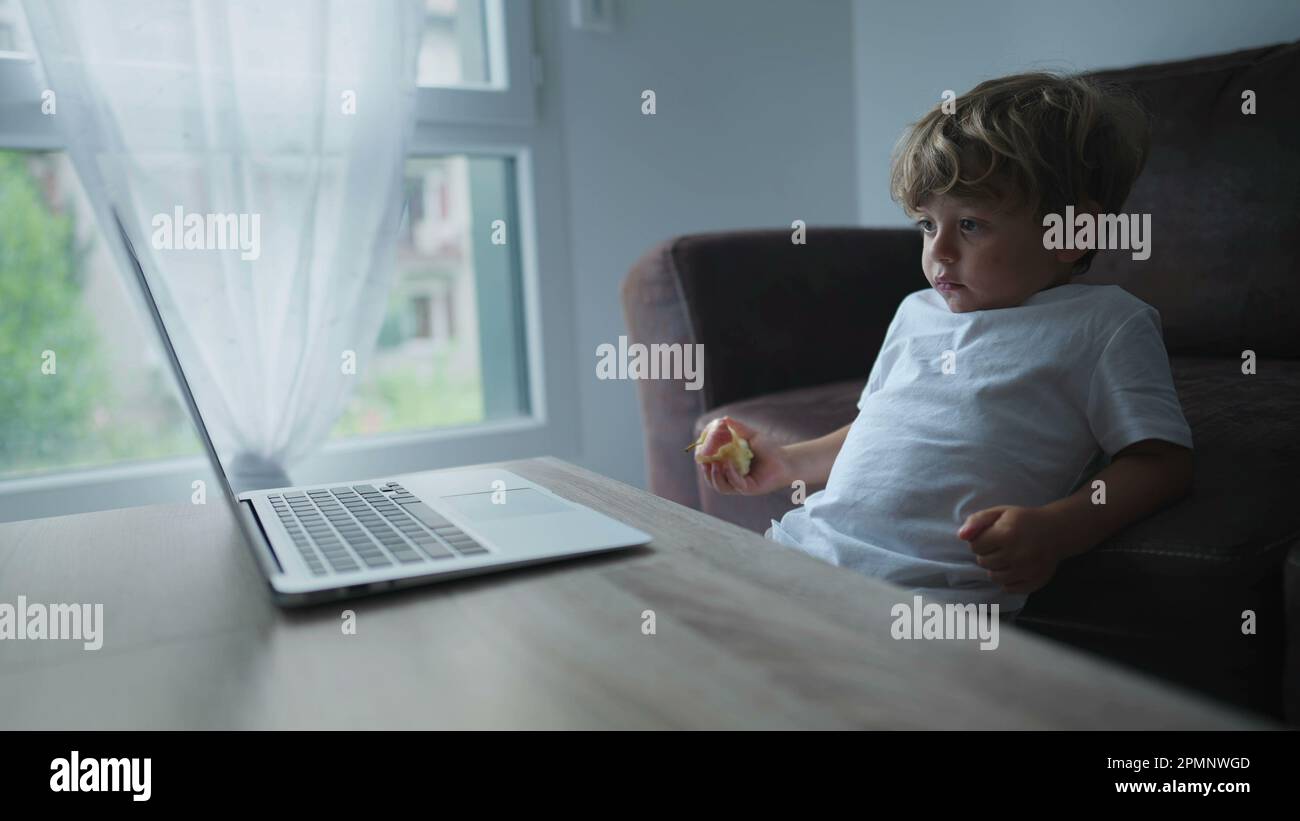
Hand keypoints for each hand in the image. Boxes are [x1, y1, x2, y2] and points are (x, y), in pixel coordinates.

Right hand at [697, 416, 792, 495]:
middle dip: (705, 471)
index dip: (702, 460)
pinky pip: (735, 484)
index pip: (710, 467)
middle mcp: (732, 478)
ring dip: (714, 475)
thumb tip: (723, 418)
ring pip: (720, 486)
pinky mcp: (748, 489)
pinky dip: (729, 474)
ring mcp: (739, 485)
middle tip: (702, 460)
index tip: (698, 450)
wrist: (786, 460)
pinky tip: (728, 463)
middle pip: (712, 479)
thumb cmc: (769, 449)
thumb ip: (738, 428)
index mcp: (729, 466)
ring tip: (714, 463)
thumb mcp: (751, 436)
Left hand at [957, 505, 1072, 594]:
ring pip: (993, 577)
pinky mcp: (1034, 582)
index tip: (991, 537)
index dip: (980, 541)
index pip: (975, 546)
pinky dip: (1008, 580)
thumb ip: (977, 520)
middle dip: (987, 554)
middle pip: (983, 562)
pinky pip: (1008, 588)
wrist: (1057, 531)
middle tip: (999, 546)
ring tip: (1006, 557)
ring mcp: (1026, 570)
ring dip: (995, 568)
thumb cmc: (1023, 520)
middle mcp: (1016, 554)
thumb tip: (961, 536)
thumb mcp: (1000, 512)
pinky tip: (1014, 568)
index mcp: (1006, 533)